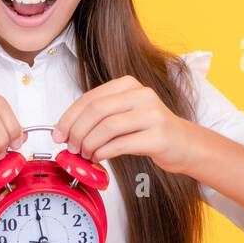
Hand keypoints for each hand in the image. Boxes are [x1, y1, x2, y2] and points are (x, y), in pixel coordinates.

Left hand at [51, 75, 199, 173]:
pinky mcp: (158, 137)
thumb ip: (100, 116)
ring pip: (107, 127)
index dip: (69, 117)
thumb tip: (66, 131)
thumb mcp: (126, 114)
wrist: (184, 144)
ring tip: (85, 154)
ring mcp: (152, 115)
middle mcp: (142, 95)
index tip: (59, 134)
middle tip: (71, 147)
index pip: (90, 98)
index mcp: (129, 85)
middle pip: (96, 110)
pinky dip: (103, 153)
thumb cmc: (151, 130)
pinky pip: (120, 144)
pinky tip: (99, 157)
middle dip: (77, 131)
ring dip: (89, 144)